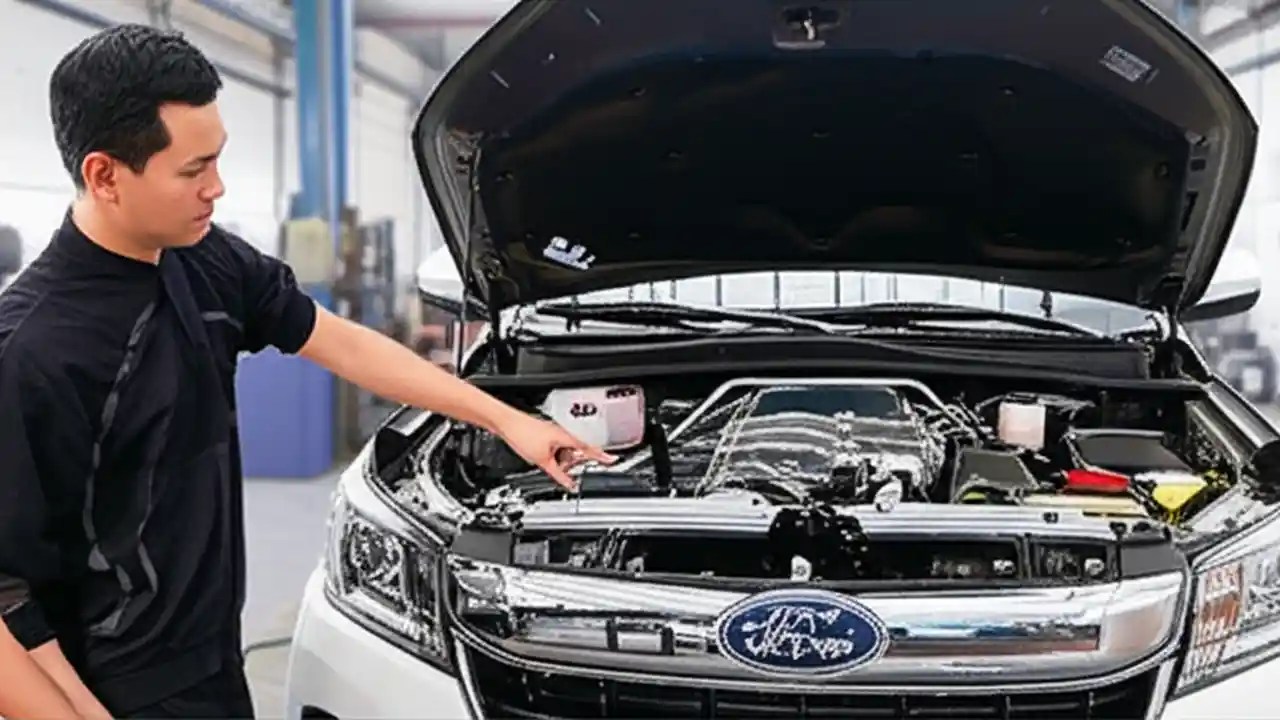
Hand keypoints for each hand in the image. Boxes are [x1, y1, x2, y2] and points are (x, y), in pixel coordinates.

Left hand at [495, 412, 616, 490]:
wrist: (506, 423)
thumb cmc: (523, 435)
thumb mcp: (543, 461)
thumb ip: (558, 475)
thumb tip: (569, 483)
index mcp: (566, 438)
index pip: (589, 449)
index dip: (602, 456)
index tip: (613, 459)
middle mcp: (562, 434)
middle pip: (575, 454)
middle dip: (570, 464)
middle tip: (563, 473)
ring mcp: (553, 434)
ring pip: (564, 453)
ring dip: (559, 462)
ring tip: (546, 463)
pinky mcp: (544, 435)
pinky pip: (555, 449)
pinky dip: (552, 457)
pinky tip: (541, 458)